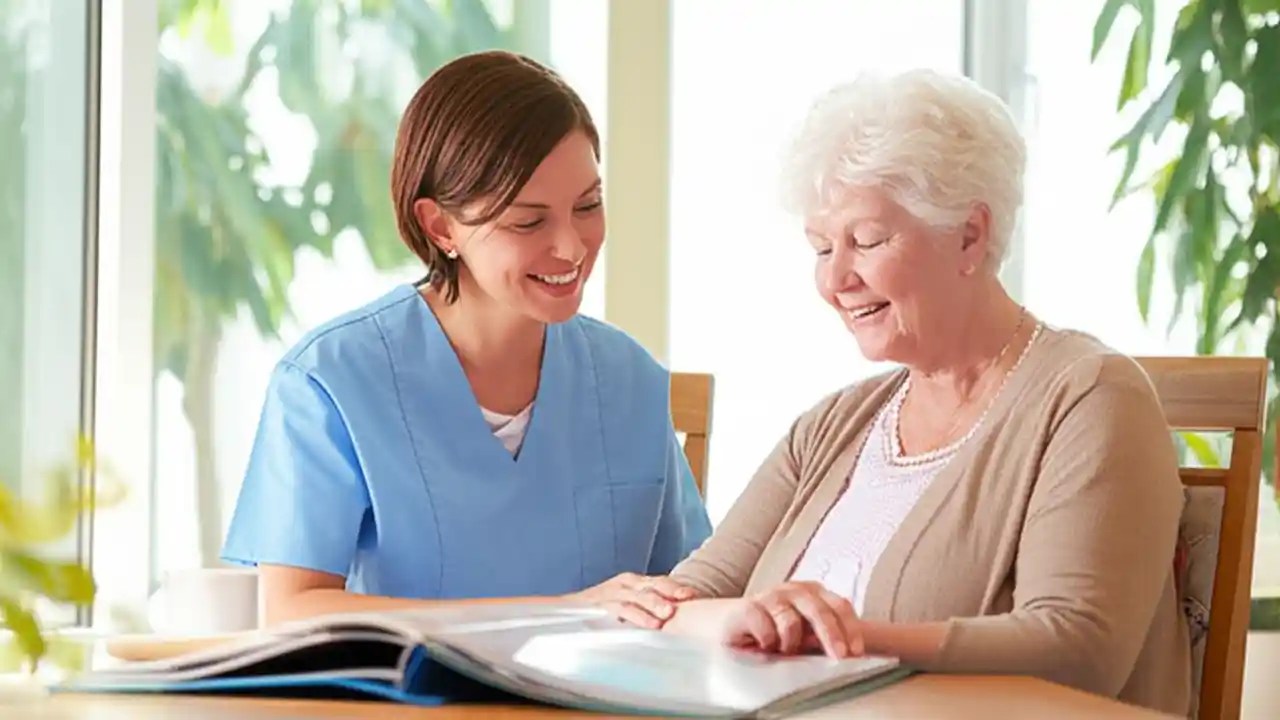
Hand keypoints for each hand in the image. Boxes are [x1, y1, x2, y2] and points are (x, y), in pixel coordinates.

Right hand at [569, 573, 698, 628]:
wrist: (564, 611)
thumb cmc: (601, 612)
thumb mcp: (627, 606)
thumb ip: (647, 609)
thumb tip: (674, 620)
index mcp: (634, 582)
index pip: (660, 581)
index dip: (677, 587)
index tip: (695, 595)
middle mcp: (626, 583)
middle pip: (653, 584)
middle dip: (671, 591)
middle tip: (688, 599)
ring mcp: (613, 591)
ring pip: (639, 595)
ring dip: (655, 604)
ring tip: (669, 614)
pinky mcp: (601, 603)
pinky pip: (622, 608)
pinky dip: (638, 616)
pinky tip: (650, 625)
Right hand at [721, 581, 863, 657]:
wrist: (732, 623)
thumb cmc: (775, 631)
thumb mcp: (805, 634)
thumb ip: (824, 637)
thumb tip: (850, 654)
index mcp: (814, 594)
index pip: (840, 606)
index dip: (851, 629)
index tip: (856, 653)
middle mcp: (795, 591)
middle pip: (820, 610)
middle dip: (832, 635)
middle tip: (838, 657)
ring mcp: (772, 596)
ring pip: (791, 622)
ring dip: (791, 643)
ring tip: (784, 651)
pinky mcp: (749, 606)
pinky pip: (765, 629)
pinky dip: (768, 642)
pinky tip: (764, 646)